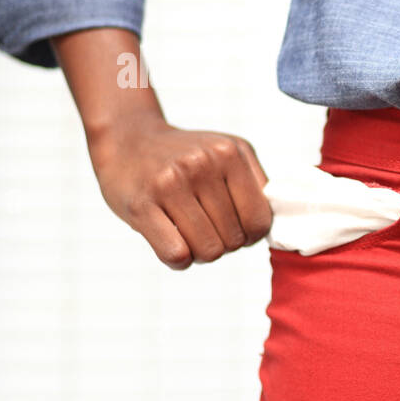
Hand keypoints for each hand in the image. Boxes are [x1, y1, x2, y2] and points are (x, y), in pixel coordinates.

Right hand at [88, 112, 271, 269]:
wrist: (127, 139)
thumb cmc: (185, 158)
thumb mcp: (227, 154)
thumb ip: (255, 185)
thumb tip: (273, 229)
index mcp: (231, 152)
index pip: (260, 221)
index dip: (251, 235)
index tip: (235, 229)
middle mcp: (202, 164)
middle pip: (235, 239)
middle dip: (223, 244)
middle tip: (205, 229)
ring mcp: (170, 183)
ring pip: (208, 251)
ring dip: (200, 254)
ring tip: (188, 235)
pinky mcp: (141, 204)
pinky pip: (176, 254)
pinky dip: (179, 261)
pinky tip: (170, 243)